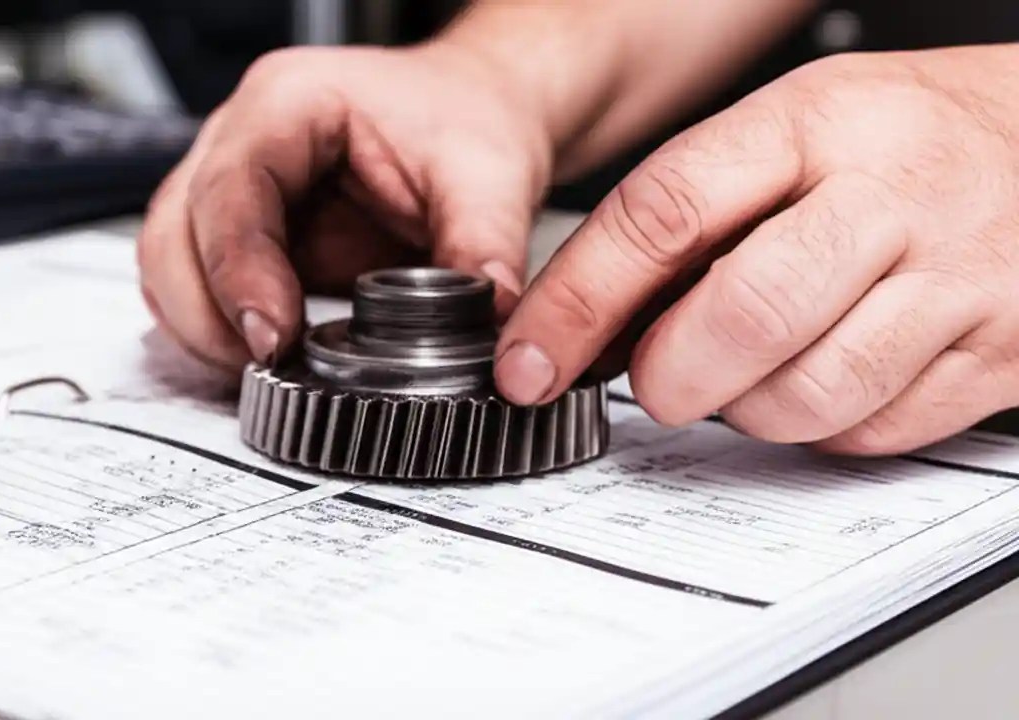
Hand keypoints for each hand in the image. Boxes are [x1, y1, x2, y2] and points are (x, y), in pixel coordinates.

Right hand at [136, 44, 554, 372]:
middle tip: (269, 365)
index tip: (272, 338)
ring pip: (169, 265)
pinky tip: (270, 356)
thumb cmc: (466, 117)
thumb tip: (487, 315)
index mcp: (288, 102)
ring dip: (204, 328)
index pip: (230, 189)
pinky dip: (218, 330)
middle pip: (173, 233)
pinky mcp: (243, 234)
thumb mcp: (489, 175)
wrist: (471, 111)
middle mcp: (242, 139)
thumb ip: (484, 243)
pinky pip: (196, 287)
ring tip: (269, 369)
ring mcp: (231, 186)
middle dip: (208, 314)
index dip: (238, 271)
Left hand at [497, 46, 1018, 454]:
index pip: (667, 214)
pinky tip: (820, 376)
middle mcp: (892, 200)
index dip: (579, 300)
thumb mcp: (792, 128)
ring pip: (807, 395)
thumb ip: (688, 217)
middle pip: (744, 318)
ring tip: (748, 370)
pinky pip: (872, 431)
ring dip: (745, 408)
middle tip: (657, 379)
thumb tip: (579, 324)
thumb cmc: (901, 137)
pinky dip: (819, 426)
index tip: (531, 359)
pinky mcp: (997, 358)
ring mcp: (956, 283)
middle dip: (669, 375)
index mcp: (816, 126)